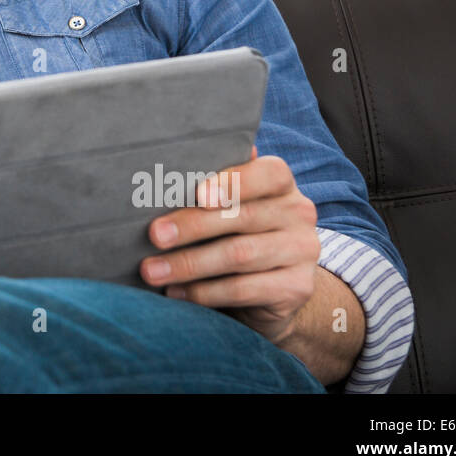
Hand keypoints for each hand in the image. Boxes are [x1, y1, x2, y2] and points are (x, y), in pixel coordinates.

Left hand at [141, 145, 320, 345]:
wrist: (271, 291)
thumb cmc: (235, 234)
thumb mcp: (227, 208)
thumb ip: (210, 186)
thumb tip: (169, 163)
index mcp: (281, 184)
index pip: (267, 174)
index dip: (233, 182)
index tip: (198, 195)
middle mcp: (299, 213)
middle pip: (242, 217)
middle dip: (192, 226)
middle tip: (154, 235)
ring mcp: (303, 251)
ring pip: (239, 255)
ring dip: (189, 264)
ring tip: (152, 270)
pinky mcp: (298, 288)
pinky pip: (243, 289)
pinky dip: (203, 291)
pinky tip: (176, 292)